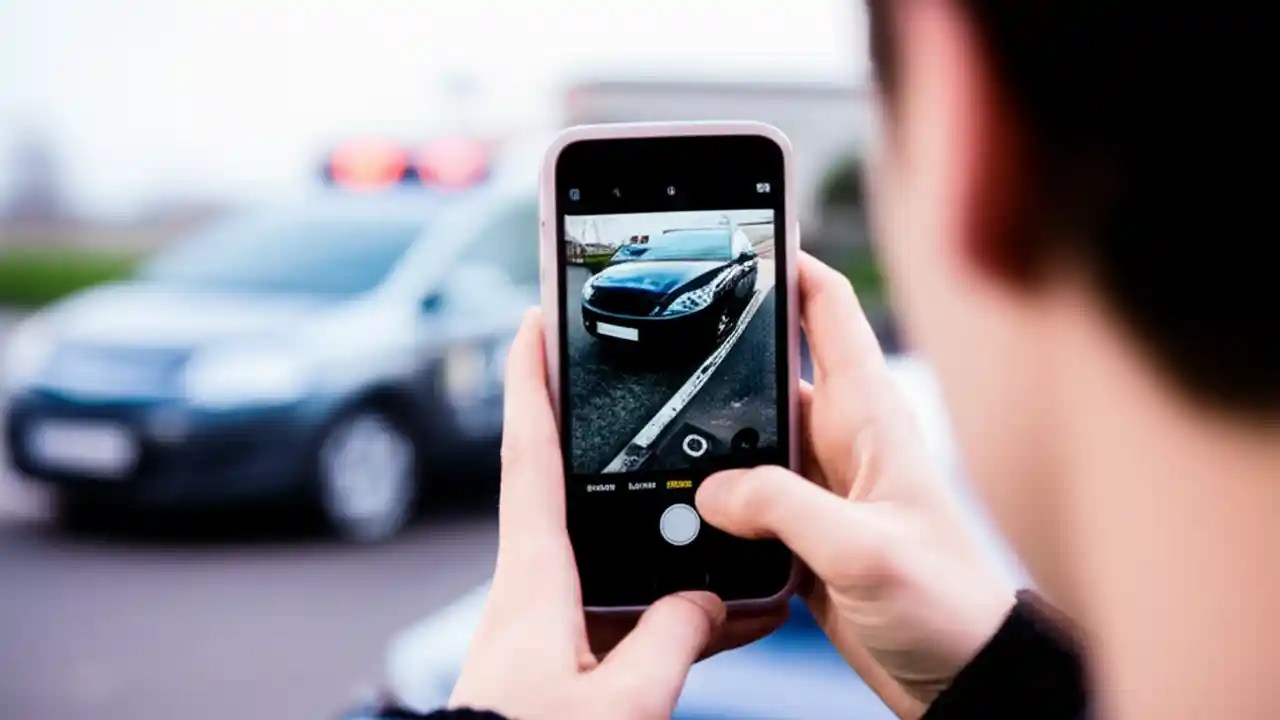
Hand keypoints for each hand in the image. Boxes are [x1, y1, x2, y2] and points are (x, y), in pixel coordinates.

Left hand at [449, 310, 782, 719]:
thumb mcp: (619, 702)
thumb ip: (671, 640)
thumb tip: (702, 603)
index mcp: (533, 576)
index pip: (528, 453)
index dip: (531, 381)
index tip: (533, 322)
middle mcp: (533, 585)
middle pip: (567, 484)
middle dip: (595, 432)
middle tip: (628, 388)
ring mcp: (546, 619)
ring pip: (607, 551)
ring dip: (650, 530)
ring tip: (710, 520)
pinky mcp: (560, 652)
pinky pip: (619, 606)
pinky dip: (662, 603)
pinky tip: (710, 615)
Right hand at [696, 255, 1014, 718]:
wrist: (962, 681)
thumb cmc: (949, 608)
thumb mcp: (865, 550)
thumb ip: (783, 509)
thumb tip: (712, 492)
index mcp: (868, 418)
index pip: (828, 311)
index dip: (786, 263)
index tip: (735, 236)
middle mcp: (840, 441)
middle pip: (767, 372)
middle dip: (717, 359)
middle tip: (658, 350)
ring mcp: (817, 488)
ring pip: (744, 441)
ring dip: (707, 447)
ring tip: (658, 445)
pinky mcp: (801, 535)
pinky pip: (742, 502)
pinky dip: (712, 507)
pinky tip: (683, 517)